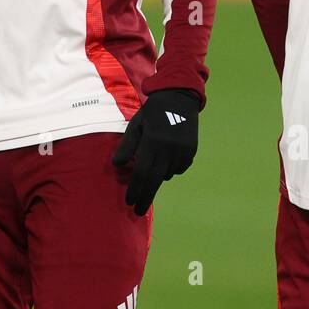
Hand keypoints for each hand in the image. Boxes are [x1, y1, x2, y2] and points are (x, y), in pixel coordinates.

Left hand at [112, 89, 198, 215]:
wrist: (180, 97)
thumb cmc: (152, 111)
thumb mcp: (136, 124)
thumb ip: (127, 146)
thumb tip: (117, 166)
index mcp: (153, 141)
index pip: (141, 172)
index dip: (134, 189)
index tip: (129, 202)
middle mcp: (169, 149)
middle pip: (155, 180)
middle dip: (145, 197)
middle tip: (137, 211)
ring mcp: (183, 151)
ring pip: (167, 175)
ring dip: (157, 176)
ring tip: (152, 165)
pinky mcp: (191, 151)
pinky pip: (178, 168)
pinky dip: (170, 169)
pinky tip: (165, 158)